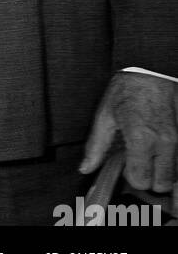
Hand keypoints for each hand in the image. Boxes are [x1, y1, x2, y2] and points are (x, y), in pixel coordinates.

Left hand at [80, 72, 177, 212]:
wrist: (151, 70)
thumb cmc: (128, 89)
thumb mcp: (105, 114)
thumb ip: (96, 146)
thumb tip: (86, 167)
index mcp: (141, 138)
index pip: (141, 180)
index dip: (132, 176)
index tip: (128, 166)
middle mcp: (164, 141)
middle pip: (162, 183)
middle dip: (150, 178)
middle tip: (141, 163)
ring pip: (176, 175)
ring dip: (163, 170)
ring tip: (152, 154)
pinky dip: (173, 161)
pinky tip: (162, 149)